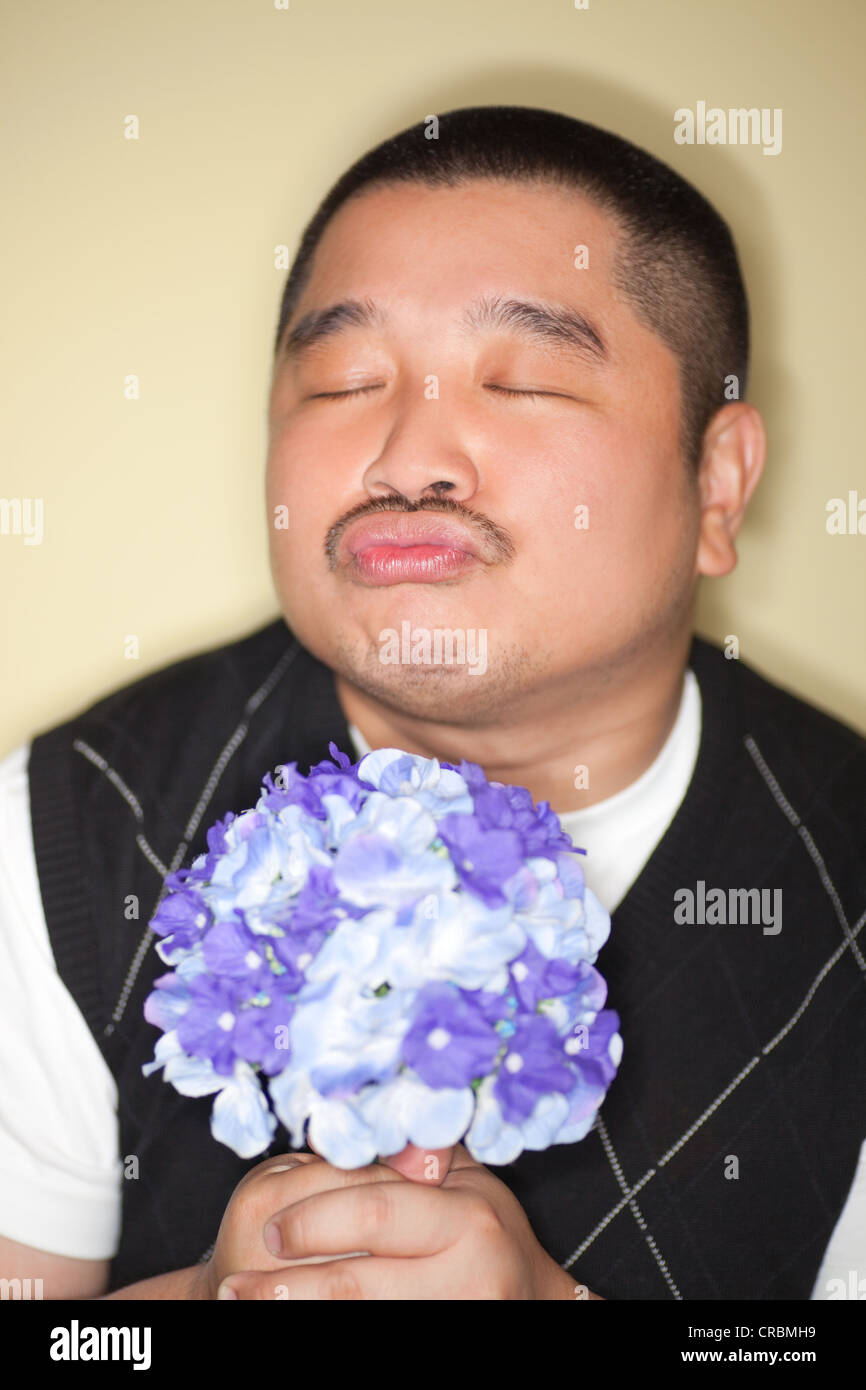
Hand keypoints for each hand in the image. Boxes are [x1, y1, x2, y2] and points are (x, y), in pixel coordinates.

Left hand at [215, 1143, 590, 1299]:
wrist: (532, 1307)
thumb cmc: (489, 1236)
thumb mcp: (467, 1185)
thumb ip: (414, 1159)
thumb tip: (350, 1125)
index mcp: (470, 1220)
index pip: (375, 1212)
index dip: (314, 1220)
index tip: (268, 1227)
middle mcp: (469, 1277)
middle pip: (353, 1283)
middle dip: (285, 1286)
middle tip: (234, 1284)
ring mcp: (454, 1321)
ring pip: (355, 1318)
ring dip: (293, 1313)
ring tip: (244, 1306)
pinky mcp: (441, 1347)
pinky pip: (371, 1335)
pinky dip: (324, 1327)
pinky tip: (287, 1321)